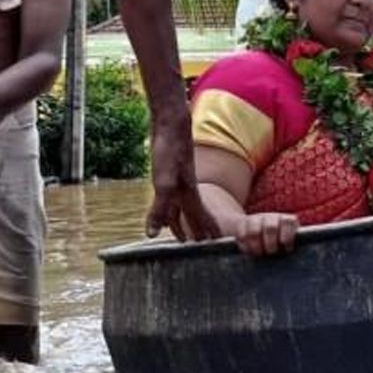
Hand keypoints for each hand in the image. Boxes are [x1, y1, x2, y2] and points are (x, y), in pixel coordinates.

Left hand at [147, 103, 221, 240]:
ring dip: (182, 224)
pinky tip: (164, 211)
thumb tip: (152, 235)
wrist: (170, 126)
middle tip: (203, 247)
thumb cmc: (171, 152)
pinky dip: (169, 211)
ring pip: (181, 209)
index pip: (204, 219)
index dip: (211, 232)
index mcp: (191, 195)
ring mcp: (177, 183)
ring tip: (181, 237)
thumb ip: (158, 210)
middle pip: (194, 217)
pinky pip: (170, 200)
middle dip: (199, 232)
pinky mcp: (167, 176)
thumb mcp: (163, 183)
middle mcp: (187, 190)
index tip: (220, 244)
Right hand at [234, 213, 299, 255]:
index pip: (289, 222)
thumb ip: (291, 244)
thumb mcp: (286, 239)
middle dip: (271, 244)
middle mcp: (270, 217)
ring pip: (255, 231)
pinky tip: (249, 251)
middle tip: (271, 253)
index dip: (288, 236)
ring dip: (257, 246)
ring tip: (259, 254)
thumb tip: (299, 257)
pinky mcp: (241, 223)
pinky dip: (245, 246)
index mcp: (285, 219)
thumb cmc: (275, 240)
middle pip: (271, 227)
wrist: (250, 225)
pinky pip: (242, 234)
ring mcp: (255, 219)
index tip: (287, 249)